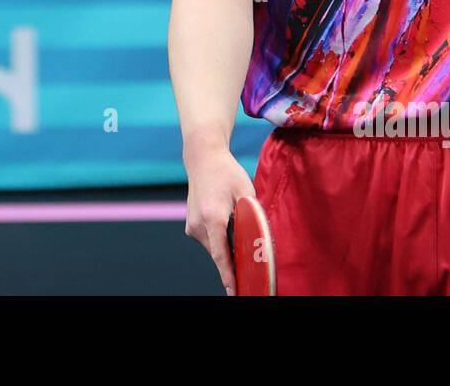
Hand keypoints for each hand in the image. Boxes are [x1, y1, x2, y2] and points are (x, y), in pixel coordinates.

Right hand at [183, 145, 255, 295]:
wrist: (202, 158)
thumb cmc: (227, 173)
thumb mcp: (246, 191)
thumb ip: (252, 215)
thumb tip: (258, 240)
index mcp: (212, 217)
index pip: (222, 255)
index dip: (229, 276)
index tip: (235, 291)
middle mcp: (198, 225)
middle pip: (219, 254)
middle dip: (234, 265)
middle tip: (251, 273)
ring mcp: (192, 226)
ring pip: (214, 248)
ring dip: (228, 249)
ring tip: (239, 232)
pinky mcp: (191, 225)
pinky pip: (210, 240)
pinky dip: (220, 240)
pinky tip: (228, 225)